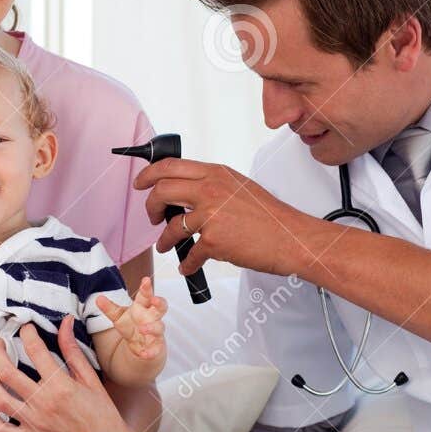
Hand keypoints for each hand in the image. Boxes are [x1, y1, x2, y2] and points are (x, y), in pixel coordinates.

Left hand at [0, 315, 136, 431]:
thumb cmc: (102, 412)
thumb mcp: (90, 377)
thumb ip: (73, 349)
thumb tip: (65, 322)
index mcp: (61, 386)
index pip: (35, 351)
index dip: (28, 334)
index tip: (26, 328)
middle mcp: (44, 404)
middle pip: (7, 373)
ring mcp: (34, 424)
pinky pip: (0, 429)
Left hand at [95, 276, 167, 359]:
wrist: (141, 347)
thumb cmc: (132, 326)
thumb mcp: (118, 316)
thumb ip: (109, 308)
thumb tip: (98, 298)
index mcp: (143, 308)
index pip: (146, 295)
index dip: (146, 288)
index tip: (145, 280)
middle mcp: (152, 318)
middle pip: (160, 308)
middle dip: (159, 302)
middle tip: (154, 299)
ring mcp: (155, 333)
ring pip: (159, 328)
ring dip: (152, 327)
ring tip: (142, 328)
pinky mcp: (156, 347)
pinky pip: (155, 349)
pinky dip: (150, 352)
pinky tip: (144, 354)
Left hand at [133, 157, 315, 276]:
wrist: (290, 238)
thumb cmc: (269, 216)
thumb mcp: (239, 187)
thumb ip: (212, 186)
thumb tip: (186, 194)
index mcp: (216, 174)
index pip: (170, 166)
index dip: (148, 174)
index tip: (140, 182)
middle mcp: (211, 190)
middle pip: (161, 191)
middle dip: (149, 207)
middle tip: (151, 216)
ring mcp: (211, 215)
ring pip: (169, 227)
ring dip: (163, 240)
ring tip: (165, 245)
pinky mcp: (213, 241)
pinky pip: (188, 255)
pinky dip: (187, 264)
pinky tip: (189, 265)